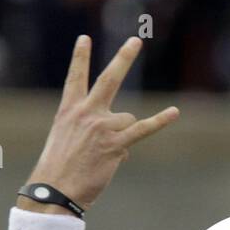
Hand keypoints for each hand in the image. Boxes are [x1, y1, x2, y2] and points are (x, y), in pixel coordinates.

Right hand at [26, 36, 178, 211]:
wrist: (55, 190)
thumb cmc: (58, 171)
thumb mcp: (65, 141)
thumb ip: (91, 132)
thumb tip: (123, 144)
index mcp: (68, 111)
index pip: (75, 78)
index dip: (80, 58)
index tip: (84, 39)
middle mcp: (86, 113)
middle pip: (109, 79)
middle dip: (123, 58)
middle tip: (135, 41)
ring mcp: (102, 126)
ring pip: (127, 119)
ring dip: (122, 135)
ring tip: (103, 155)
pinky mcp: (115, 144)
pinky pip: (143, 129)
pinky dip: (159, 121)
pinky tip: (174, 112)